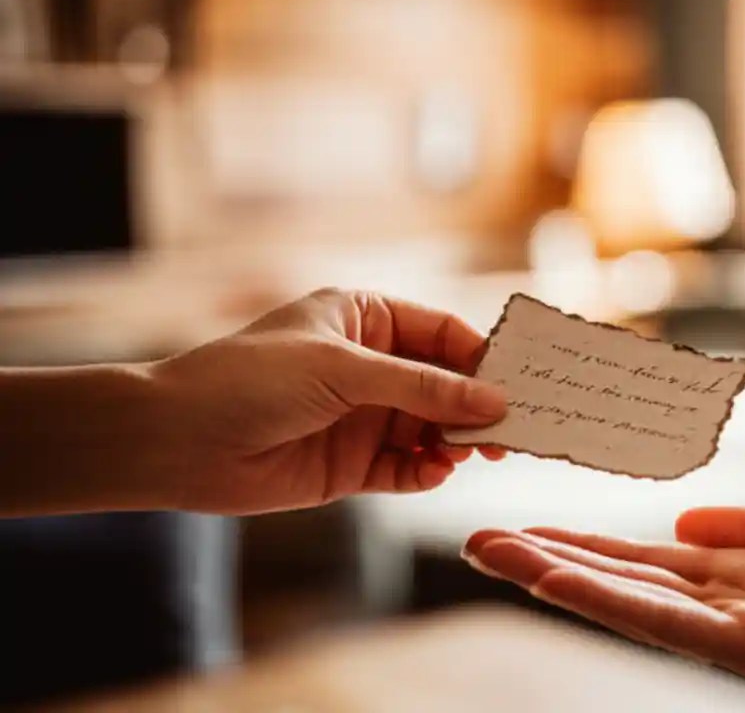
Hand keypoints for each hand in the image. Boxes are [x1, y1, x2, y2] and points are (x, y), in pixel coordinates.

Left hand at [148, 288, 506, 513]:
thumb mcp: (344, 369)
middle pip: (447, 384)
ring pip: (433, 429)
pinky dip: (426, 472)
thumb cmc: (250, 379)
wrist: (178, 441)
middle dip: (478, 405)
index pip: (444, 333)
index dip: (482, 356)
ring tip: (474, 454)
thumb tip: (493, 400)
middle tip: (511, 430)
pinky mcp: (353, 465)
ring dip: (456, 442)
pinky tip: (433, 472)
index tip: (518, 382)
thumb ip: (423, 387)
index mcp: (367, 319)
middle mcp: (371, 366)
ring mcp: (363, 417)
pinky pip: (406, 468)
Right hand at [464, 503, 744, 711]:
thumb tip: (684, 520)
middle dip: (553, 561)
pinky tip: (563, 580)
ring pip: (633, 605)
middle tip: (477, 539)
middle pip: (625, 582)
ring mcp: (741, 634)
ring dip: (563, 579)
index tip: (528, 523)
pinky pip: (675, 625)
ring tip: (495, 553)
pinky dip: (614, 603)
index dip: (589, 543)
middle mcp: (731, 608)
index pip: (650, 560)